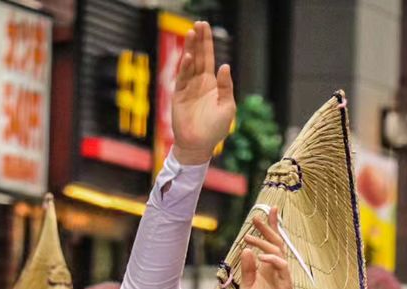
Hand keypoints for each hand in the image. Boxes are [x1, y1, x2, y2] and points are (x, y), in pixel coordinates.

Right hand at [171, 20, 234, 165]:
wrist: (199, 146)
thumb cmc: (215, 130)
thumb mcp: (227, 107)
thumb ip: (226, 87)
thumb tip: (224, 65)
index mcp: (211, 83)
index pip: (208, 58)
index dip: (207, 43)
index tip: (205, 26)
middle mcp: (199, 82)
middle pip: (198, 56)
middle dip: (198, 40)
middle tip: (198, 23)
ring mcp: (188, 88)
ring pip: (189, 63)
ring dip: (190, 48)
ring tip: (191, 33)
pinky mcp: (178, 96)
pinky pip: (182, 78)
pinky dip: (185, 68)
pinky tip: (188, 57)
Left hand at [238, 207, 295, 288]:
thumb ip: (248, 271)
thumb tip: (246, 251)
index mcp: (268, 270)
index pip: (270, 245)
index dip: (268, 229)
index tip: (262, 214)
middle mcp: (276, 270)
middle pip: (276, 243)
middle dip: (267, 229)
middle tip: (256, 217)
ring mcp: (283, 277)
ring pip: (278, 252)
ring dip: (264, 243)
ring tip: (249, 238)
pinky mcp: (286, 285)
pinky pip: (282, 268)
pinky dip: (272, 260)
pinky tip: (261, 258)